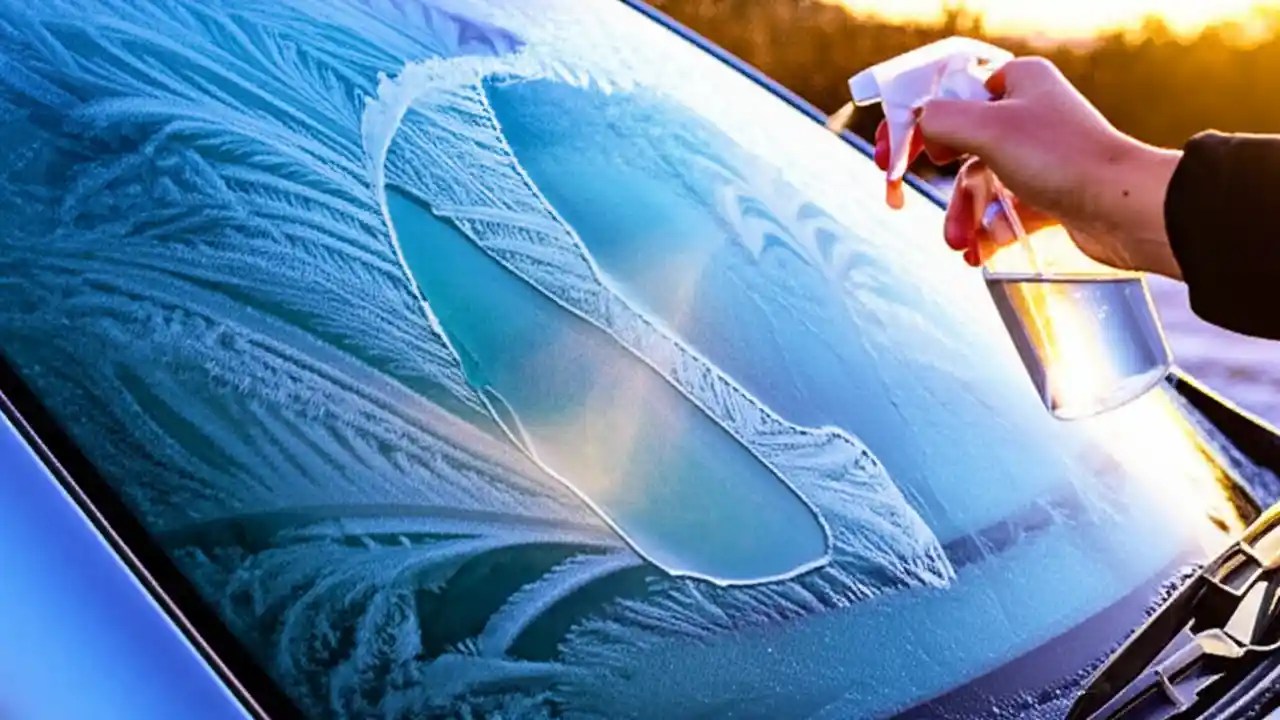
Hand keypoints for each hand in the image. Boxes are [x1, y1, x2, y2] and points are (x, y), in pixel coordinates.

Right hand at [875, 56, 1184, 278]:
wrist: (1126, 208)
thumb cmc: (1065, 159)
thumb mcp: (987, 129)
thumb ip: (938, 120)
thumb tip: (915, 123)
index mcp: (1018, 83)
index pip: (948, 94)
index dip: (911, 124)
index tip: (889, 154)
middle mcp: (1028, 115)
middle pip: (957, 145)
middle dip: (935, 181)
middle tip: (896, 197)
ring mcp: (1039, 157)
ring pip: (978, 184)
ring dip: (961, 216)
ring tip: (958, 243)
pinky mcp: (1050, 195)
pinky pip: (1003, 212)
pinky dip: (987, 232)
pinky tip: (980, 252)